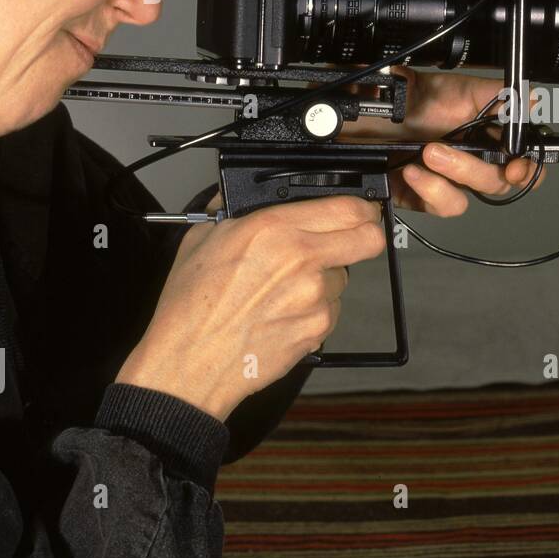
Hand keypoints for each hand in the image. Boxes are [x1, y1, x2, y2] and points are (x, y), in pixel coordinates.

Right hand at [118, 194, 385, 419]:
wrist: (189, 364)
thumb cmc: (190, 307)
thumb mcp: (203, 238)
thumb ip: (237, 209)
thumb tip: (252, 193)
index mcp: (274, 229)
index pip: (348, 207)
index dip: (362, 208)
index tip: (360, 211)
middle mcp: (301, 259)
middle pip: (370, 239)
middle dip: (365, 235)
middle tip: (349, 240)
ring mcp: (314, 297)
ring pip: (344, 276)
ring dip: (326, 277)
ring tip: (286, 289)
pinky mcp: (319, 328)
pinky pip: (331, 308)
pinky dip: (315, 309)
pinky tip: (283, 313)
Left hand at [341, 66, 542, 215]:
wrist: (354, 113)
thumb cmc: (400, 96)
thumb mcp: (448, 86)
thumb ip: (492, 93)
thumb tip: (528, 98)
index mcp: (483, 130)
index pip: (521, 154)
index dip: (527, 165)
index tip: (516, 166)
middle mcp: (467, 156)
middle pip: (497, 181)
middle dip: (478, 170)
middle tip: (449, 151)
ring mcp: (444, 179)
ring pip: (467, 197)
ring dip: (451, 178)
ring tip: (426, 155)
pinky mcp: (420, 197)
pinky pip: (437, 206)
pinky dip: (429, 190)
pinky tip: (411, 172)